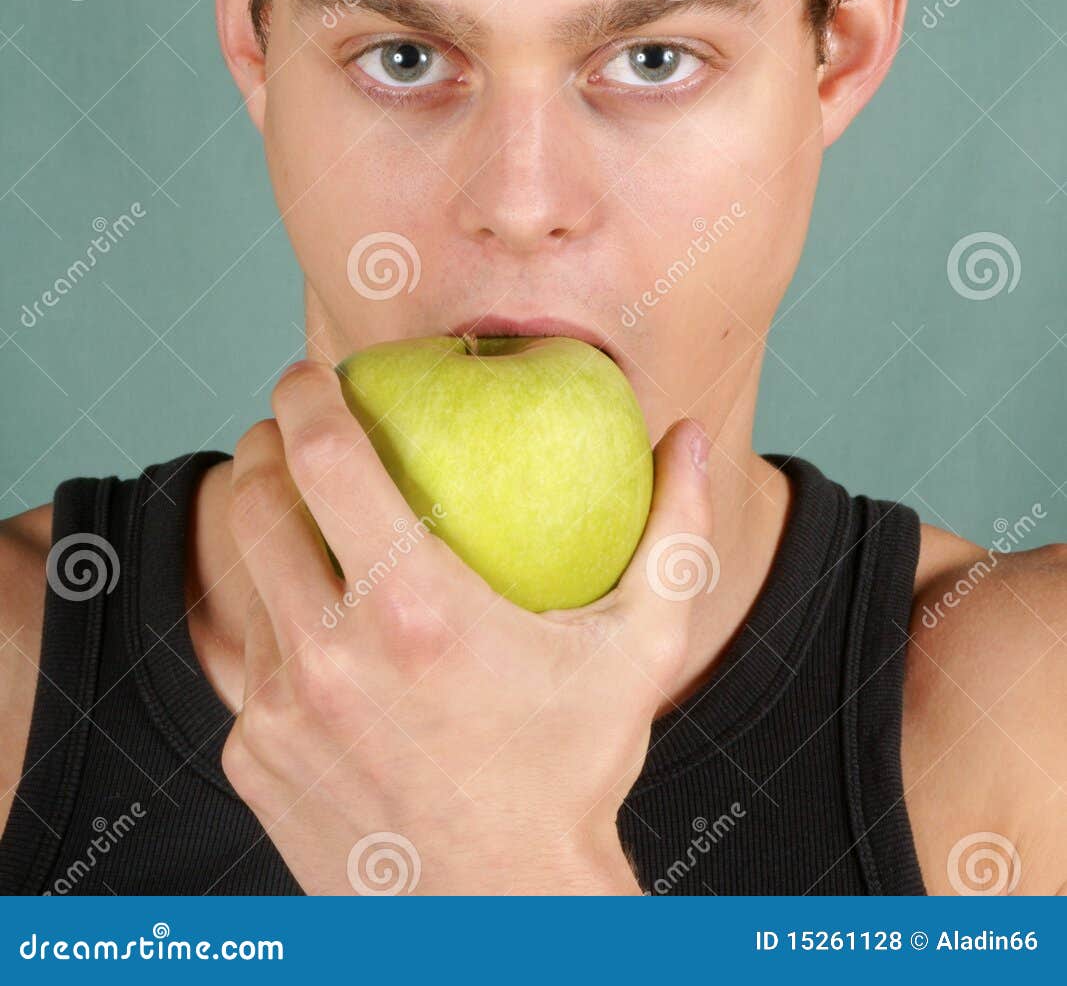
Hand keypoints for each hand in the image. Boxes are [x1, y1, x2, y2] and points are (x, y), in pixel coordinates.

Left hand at [220, 359, 712, 894]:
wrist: (502, 918)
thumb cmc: (575, 773)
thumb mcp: (638, 650)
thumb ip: (671, 532)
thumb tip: (684, 433)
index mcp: (416, 611)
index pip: (326, 459)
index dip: (307, 395)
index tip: (312, 373)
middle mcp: (330, 657)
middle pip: (258, 505)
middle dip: (264, 446)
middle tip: (290, 430)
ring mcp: (279, 713)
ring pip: (244, 581)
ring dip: (261, 530)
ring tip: (294, 508)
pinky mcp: (254, 757)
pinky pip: (247, 662)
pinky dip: (272, 625)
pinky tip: (312, 622)